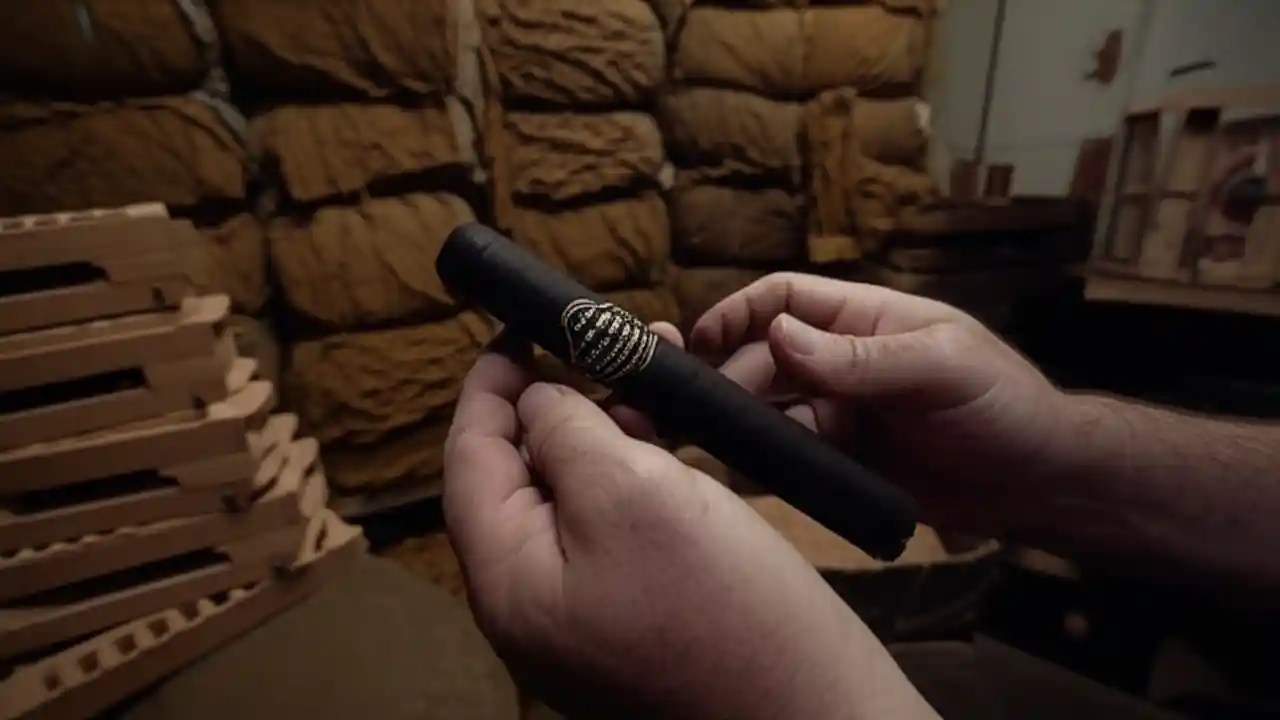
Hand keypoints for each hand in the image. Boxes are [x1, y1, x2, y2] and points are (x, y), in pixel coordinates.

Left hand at [444, 345, 934, 718]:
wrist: (812, 713)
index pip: (471, 457)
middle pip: (521, 474)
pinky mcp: (636, 618)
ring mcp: (584, 615)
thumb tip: (537, 401)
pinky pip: (616, 531)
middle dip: (562, 399)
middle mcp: (532, 602)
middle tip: (614, 344)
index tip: (523, 327)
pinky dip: (637, 475)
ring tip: (657, 382)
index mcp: (507, 578)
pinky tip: (674, 441)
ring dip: (606, 430)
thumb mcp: (631, 492)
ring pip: (575, 497)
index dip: (492, 383)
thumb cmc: (723, 610)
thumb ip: (566, 435)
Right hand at [691, 273, 1077, 533]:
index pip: (783, 299)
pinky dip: (763, 466)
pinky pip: (788, 459)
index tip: (697, 343)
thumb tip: (778, 336)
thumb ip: (861, 357)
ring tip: (711, 446)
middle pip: (761, 360)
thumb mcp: (941, 368)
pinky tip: (745, 476)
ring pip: (767, 412)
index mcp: (863, 320)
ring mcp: (838, 414)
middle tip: (699, 415)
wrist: (1040, 485)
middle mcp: (840, 363)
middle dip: (727, 380)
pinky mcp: (842, 463)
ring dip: (739, 426)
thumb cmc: (1005, 405)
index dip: (736, 314)